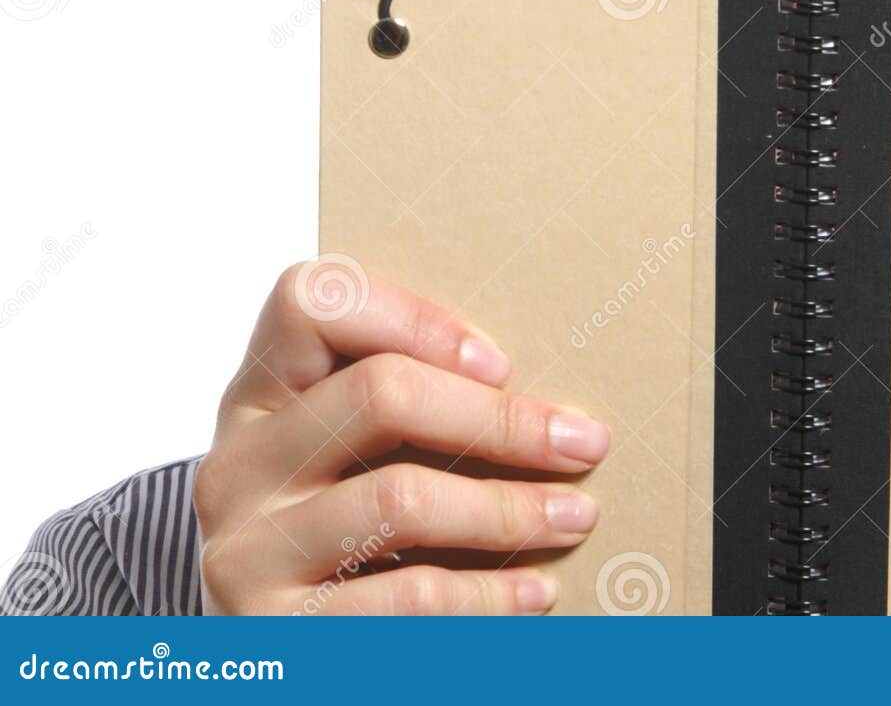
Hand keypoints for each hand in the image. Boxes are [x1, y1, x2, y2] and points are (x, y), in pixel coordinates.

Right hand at [193, 262, 610, 614]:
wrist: (259, 659)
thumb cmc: (329, 525)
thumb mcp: (342, 451)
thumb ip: (403, 403)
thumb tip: (544, 399)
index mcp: (258, 393)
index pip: (310, 301)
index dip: (413, 318)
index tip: (501, 364)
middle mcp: (239, 463)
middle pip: (381, 393)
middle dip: (500, 419)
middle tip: (582, 443)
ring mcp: (246, 550)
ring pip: (400, 498)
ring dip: (509, 507)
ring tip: (576, 515)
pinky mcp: (275, 633)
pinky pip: (405, 597)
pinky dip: (487, 594)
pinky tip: (536, 590)